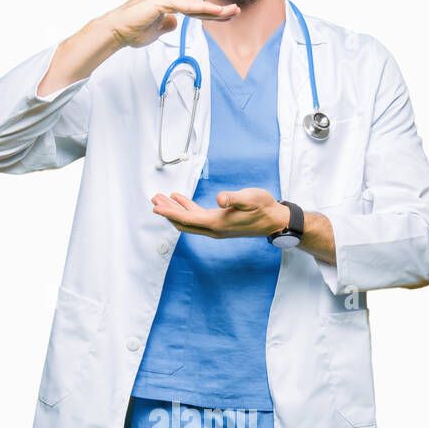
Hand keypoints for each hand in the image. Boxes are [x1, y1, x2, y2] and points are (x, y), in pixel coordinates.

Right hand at [104, 0, 239, 49]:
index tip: (228, 15)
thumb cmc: (133, 30)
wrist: (116, 31)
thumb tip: (176, 23)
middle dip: (217, 10)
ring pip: (193, 4)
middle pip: (197, 2)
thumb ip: (167, 24)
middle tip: (237, 12)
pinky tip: (214, 12)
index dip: (211, 12)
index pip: (193, 5)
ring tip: (230, 13)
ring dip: (212, 10)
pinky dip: (200, 9)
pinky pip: (185, 6)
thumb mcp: (156, 30)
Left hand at [150, 188, 288, 238]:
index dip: (169, 213)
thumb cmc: (263, 208)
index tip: (155, 207)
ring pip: (188, 221)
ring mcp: (216, 228)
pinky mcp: (219, 224)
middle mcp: (213, 229)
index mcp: (217, 223)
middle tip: (154, 199)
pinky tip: (181, 200)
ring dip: (174, 211)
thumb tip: (220, 199)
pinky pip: (197, 218)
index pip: (187, 219)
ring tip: (161, 199)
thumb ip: (234, 198)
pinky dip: (186, 210)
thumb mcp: (250, 198)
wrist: (274, 220)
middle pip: (183, 223)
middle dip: (167, 212)